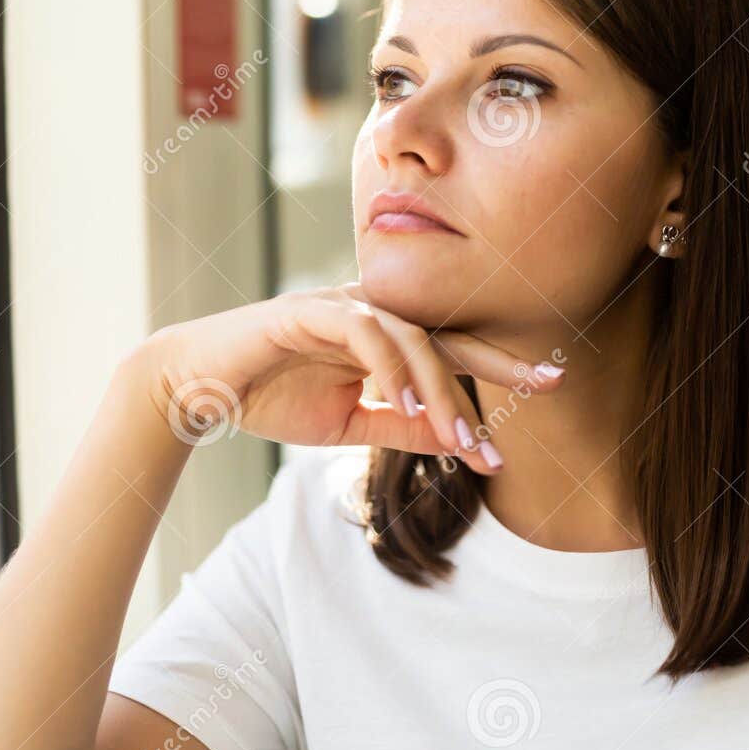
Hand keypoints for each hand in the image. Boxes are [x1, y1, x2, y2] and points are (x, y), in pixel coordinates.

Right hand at [139, 283, 563, 472]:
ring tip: (463, 437)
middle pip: (447, 332)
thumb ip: (401, 425)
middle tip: (549, 382)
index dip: (500, 366)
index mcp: (382, 335)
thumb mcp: (349, 424)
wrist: (198, 387)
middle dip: (499, 360)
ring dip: (441, 389)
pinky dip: (389, 365)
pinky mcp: (308, 310)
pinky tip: (404, 400)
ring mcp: (340, 306)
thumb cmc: (270, 398)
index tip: (550, 385)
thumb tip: (460, 443)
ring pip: (411, 336)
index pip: (452, 347)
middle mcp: (370, 312)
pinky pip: (363, 332)